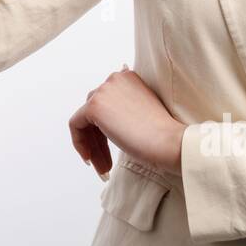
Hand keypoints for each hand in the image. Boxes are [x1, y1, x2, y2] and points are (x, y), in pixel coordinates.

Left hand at [68, 64, 185, 179]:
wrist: (170, 142)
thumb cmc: (162, 134)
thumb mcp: (142, 112)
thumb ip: (124, 107)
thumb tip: (110, 116)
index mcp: (128, 77)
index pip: (107, 103)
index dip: (106, 129)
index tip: (112, 149)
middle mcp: (115, 78)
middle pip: (95, 113)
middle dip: (98, 140)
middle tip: (105, 164)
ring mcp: (104, 91)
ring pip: (86, 120)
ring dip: (92, 146)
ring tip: (102, 169)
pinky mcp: (94, 106)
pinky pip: (76, 125)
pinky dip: (80, 143)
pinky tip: (91, 160)